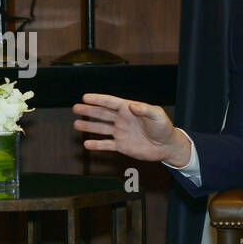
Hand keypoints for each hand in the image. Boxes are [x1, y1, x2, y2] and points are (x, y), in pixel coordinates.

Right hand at [72, 93, 192, 166]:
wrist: (167, 146)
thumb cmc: (164, 127)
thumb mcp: (157, 115)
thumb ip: (145, 109)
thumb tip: (132, 106)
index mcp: (129, 109)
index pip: (110, 102)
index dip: (98, 99)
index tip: (85, 97)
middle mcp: (122, 120)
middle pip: (102, 113)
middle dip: (88, 110)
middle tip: (75, 108)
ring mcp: (121, 132)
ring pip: (101, 128)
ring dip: (89, 126)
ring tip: (76, 124)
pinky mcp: (122, 145)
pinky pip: (106, 145)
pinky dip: (97, 145)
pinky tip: (87, 144)